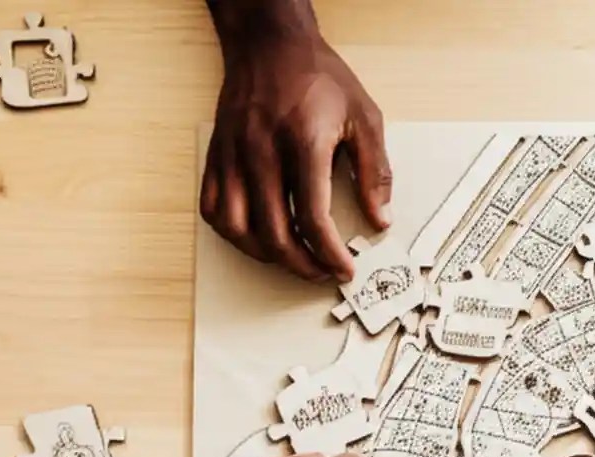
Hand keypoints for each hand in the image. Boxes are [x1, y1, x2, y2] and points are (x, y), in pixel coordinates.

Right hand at [201, 0, 391, 281]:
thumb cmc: (319, 79)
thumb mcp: (365, 118)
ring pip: (239, 228)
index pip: (312, 217)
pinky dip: (234, 235)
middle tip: (321, 273)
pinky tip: (258, 238)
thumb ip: (376, 172)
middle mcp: (262, 152)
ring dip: (266, 256)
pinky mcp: (216, 156)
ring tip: (293, 260)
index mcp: (303, 142)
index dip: (330, 253)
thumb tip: (380, 221)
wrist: (271, 45)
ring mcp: (233, 156)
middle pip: (275, 232)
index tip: (344, 269)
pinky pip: (214, 210)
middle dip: (301, 265)